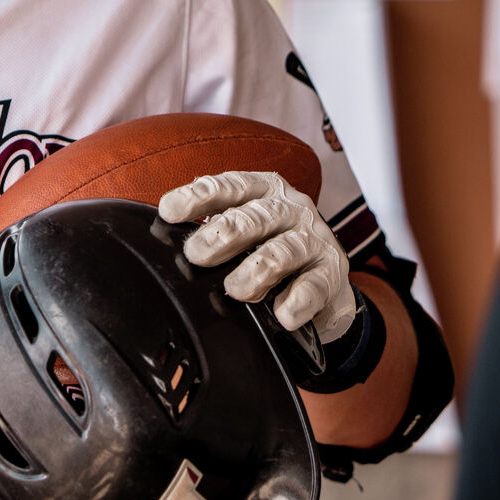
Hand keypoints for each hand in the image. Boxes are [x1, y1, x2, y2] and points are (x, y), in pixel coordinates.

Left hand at [158, 171, 357, 340]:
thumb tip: (166, 229)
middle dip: (222, 235)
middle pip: (254, 218)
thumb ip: (212, 225)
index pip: (229, 186)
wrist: (323, 281)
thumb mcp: (243, 229)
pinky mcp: (332, 273)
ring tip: (235, 289)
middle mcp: (291, 208)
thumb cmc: (269, 249)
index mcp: (263, 190)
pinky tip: (283, 313)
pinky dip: (297, 301)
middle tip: (196, 254)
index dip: (198, 197)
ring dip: (255, 271)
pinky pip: (313, 287)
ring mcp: (314, 238)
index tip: (169, 211)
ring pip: (282, 252)